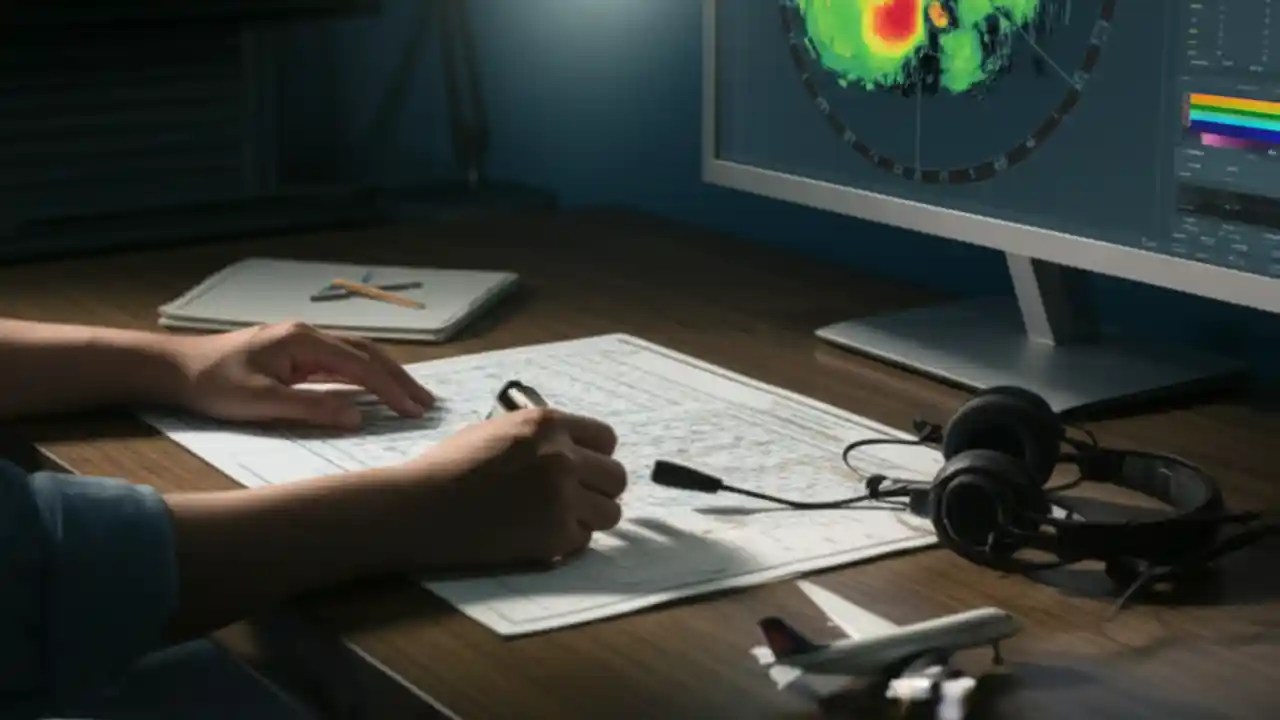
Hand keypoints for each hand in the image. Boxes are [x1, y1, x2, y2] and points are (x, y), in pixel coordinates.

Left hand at [169, 321, 433, 428]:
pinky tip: (377, 388)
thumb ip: (311, 408)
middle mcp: (309, 334)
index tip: (415, 411)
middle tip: (427, 403)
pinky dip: (367, 373)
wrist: (177, 367)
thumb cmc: (213, 385)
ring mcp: (303, 341)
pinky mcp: (297, 352)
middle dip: (399, 378)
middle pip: (367, 353)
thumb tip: (358, 416)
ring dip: (387, 374)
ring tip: (412, 396)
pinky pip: (342, 360)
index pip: (361, 365)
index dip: (391, 389)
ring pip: (358, 354)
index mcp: (304, 341)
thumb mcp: (260, 402)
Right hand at [391, 407, 626, 566]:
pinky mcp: (555, 535)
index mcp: (549, 424)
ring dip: (588, 518)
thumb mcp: (499, 430)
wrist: (420, 507)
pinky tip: (537, 536)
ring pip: (611, 512)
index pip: (606, 438)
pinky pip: (585, 540)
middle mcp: (562, 456)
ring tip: (556, 520)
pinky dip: (566, 542)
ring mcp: (562, 497)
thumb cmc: (449, 466)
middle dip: (598, 489)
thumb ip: (540, 437)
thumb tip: (571, 449)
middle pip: (616, 477)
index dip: (595, 456)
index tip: (581, 470)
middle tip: (573, 500)